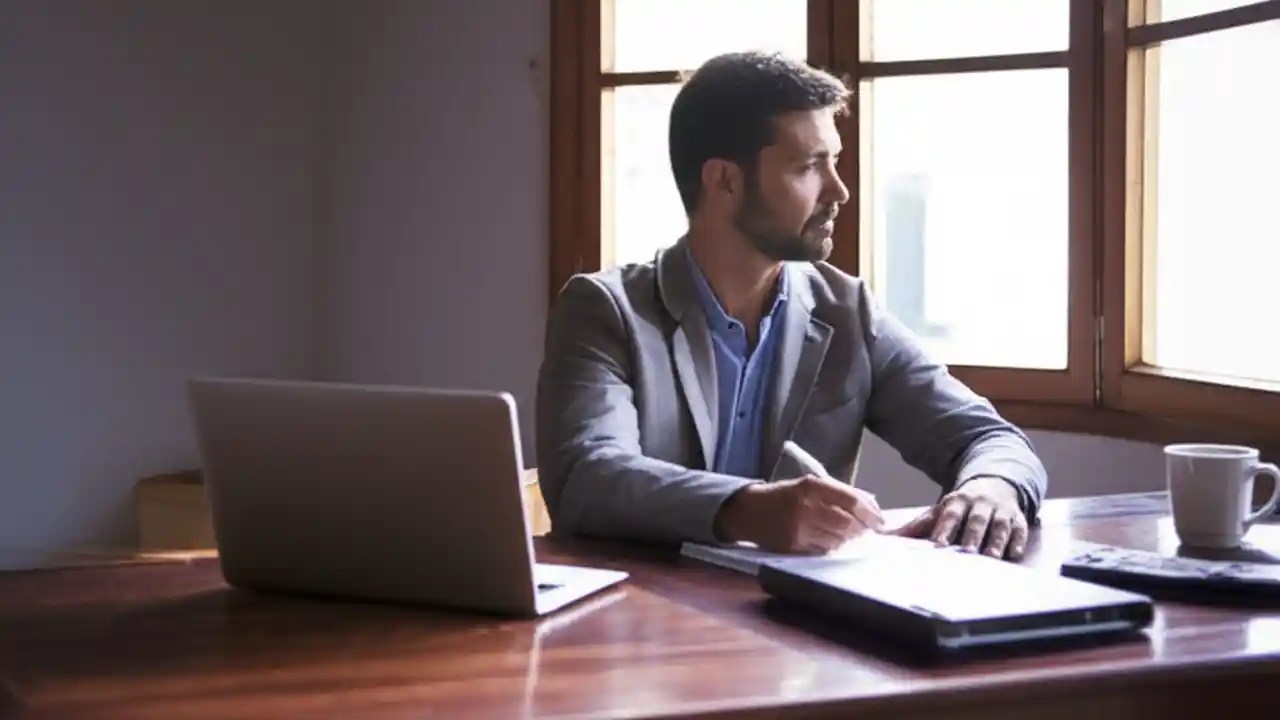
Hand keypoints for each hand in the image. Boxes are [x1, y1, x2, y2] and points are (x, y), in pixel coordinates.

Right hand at [714, 475, 884, 553]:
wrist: (748, 511)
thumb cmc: (783, 496)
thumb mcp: (809, 485)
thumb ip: (839, 492)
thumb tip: (871, 505)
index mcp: (811, 486)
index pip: (851, 500)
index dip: (871, 513)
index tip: (880, 521)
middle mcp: (805, 506)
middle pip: (848, 523)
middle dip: (862, 529)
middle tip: (866, 531)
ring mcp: (799, 528)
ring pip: (838, 539)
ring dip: (848, 539)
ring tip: (847, 535)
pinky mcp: (793, 546)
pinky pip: (823, 550)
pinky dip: (832, 547)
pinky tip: (829, 541)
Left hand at [892, 476, 1028, 559]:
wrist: (995, 483)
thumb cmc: (962, 506)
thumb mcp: (940, 511)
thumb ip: (917, 526)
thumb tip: (885, 537)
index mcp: (957, 502)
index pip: (950, 515)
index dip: (944, 528)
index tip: (938, 544)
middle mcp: (980, 504)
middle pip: (976, 520)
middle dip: (972, 535)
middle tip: (966, 553)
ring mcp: (1000, 511)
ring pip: (999, 525)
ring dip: (996, 540)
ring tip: (991, 556)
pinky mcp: (1018, 519)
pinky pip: (1019, 529)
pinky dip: (1017, 541)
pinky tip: (1014, 553)